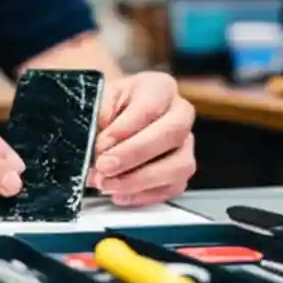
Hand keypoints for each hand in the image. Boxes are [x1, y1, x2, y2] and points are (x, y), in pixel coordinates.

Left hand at [88, 72, 195, 206]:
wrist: (114, 118)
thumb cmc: (108, 108)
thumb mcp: (99, 102)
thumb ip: (98, 119)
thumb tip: (97, 145)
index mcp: (160, 87)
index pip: (150, 107)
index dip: (125, 129)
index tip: (101, 145)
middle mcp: (180, 113)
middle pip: (171, 134)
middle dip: (134, 155)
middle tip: (104, 167)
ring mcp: (185, 144)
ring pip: (178, 166)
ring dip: (139, 180)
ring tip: (107, 184)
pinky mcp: (181, 171)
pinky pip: (171, 188)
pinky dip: (143, 195)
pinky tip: (119, 193)